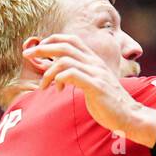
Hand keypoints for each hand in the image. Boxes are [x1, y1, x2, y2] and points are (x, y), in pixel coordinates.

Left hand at [23, 34, 145, 137]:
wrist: (129, 116)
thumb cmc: (108, 103)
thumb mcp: (93, 83)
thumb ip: (80, 75)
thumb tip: (60, 73)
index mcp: (94, 60)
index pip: (72, 39)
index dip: (53, 40)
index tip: (39, 48)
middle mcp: (95, 63)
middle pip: (65, 46)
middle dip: (42, 48)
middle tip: (26, 55)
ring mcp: (96, 73)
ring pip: (65, 60)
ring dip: (48, 72)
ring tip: (44, 86)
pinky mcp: (96, 86)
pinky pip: (72, 74)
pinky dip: (59, 79)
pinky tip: (58, 90)